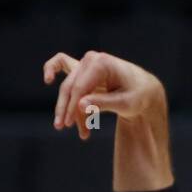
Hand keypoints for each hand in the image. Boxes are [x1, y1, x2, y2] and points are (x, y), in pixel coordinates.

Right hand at [42, 50, 164, 140]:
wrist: (144, 90)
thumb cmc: (138, 96)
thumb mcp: (125, 103)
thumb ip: (103, 103)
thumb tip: (80, 105)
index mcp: (102, 64)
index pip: (80, 87)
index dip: (73, 107)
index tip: (70, 124)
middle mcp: (91, 60)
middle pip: (70, 86)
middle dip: (67, 109)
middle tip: (61, 127)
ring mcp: (85, 62)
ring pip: (69, 87)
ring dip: (70, 108)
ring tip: (80, 131)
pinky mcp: (83, 68)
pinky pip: (62, 64)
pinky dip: (52, 69)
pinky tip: (47, 78)